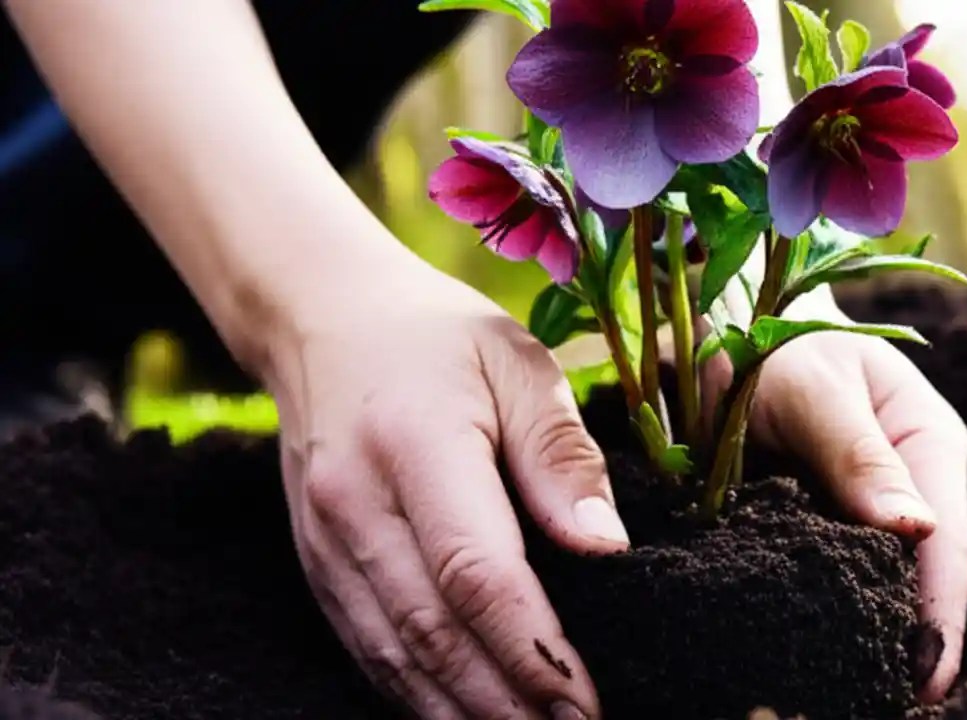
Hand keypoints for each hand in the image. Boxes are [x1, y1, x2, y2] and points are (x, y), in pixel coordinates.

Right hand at [264, 261, 626, 718]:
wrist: (323, 321)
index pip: (476, 572)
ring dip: (463, 713)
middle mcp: (357, 505)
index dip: (533, 649)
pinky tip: (466, 717)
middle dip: (507, 703)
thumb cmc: (438, 338)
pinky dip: (416, 695)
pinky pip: (367, 647)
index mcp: (416, 446)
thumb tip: (605, 547)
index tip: (587, 702)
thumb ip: (560, 454)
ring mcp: (326, 542)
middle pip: (435, 633)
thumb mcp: (516, 364)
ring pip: (396, 656)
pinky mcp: (318, 563)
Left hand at [702, 288, 966, 702]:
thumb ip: (856, 453)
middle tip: (887, 702)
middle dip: (907, 638)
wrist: (724, 327)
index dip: (941, 613)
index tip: (926, 680)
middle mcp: (908, 483)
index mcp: (928, 443)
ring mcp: (865, 507)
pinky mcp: (822, 522)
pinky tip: (812, 649)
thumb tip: (914, 530)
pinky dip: (825, 610)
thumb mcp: (814, 389)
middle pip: (918, 574)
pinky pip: (830, 573)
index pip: (946, 541)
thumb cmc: (775, 342)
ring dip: (867, 632)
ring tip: (852, 691)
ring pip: (876, 581)